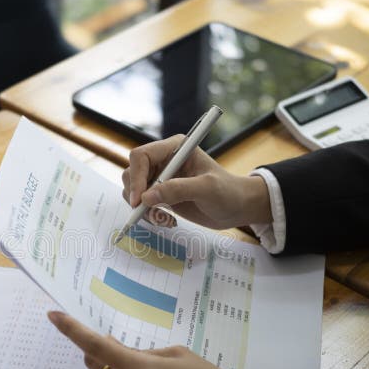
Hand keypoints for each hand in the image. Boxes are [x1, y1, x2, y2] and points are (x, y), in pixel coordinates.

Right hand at [122, 135, 271, 228]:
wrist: (236, 208)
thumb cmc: (228, 193)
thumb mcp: (207, 189)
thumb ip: (178, 190)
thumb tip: (146, 198)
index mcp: (175, 148)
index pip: (142, 156)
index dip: (137, 177)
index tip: (140, 200)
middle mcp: (164, 160)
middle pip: (132, 172)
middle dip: (136, 195)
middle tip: (150, 213)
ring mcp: (160, 177)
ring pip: (133, 190)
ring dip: (142, 209)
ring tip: (163, 219)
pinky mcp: (160, 194)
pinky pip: (141, 203)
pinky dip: (148, 215)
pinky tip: (167, 220)